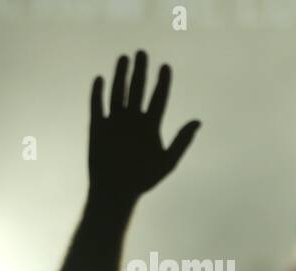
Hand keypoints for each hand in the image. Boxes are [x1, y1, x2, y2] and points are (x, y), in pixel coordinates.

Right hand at [88, 50, 199, 197]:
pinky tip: (101, 79)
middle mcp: (133, 120)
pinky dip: (98, 93)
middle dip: (140, 71)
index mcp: (151, 125)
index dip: (162, 82)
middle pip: (138, 89)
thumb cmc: (143, 180)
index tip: (165, 67)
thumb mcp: (167, 161)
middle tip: (143, 52)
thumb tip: (198, 121)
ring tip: (124, 58)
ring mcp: (115, 122)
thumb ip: (182, 140)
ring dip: (120, 75)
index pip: (158, 98)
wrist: (116, 192)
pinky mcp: (97, 127)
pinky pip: (97, 106)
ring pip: (118, 92)